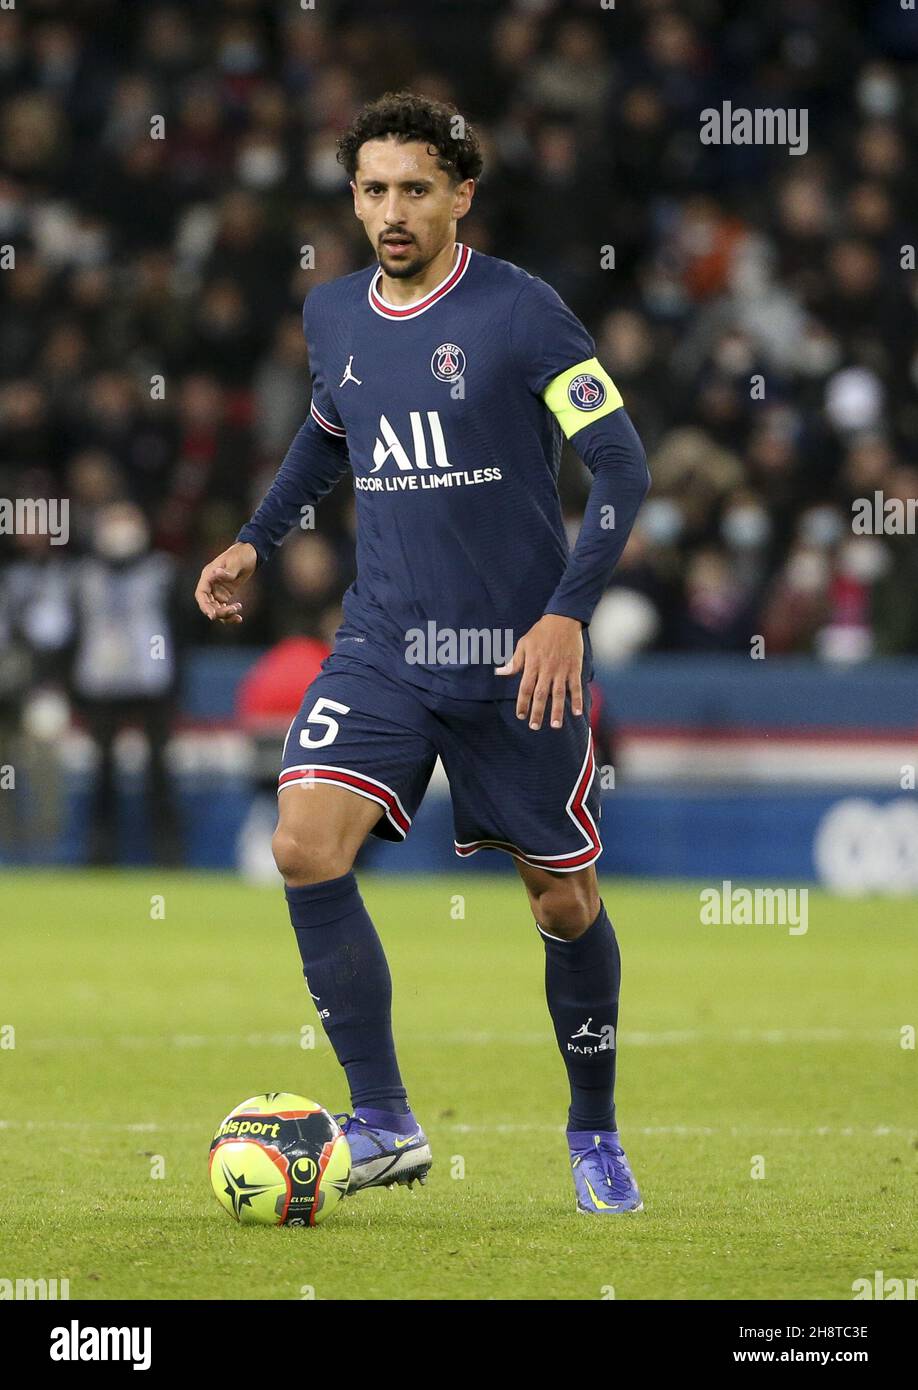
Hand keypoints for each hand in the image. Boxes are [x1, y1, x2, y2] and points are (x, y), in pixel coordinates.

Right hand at [194, 542, 257, 623]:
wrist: (250, 554)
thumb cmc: (241, 554)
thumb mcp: (236, 561)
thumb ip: (227, 571)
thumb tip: (217, 573)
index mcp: (208, 575)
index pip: (201, 594)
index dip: (204, 606)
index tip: (212, 615)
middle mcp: (210, 584)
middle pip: (208, 604)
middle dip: (218, 611)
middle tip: (233, 611)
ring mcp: (217, 590)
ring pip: (216, 608)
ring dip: (225, 614)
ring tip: (238, 609)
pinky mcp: (225, 595)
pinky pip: (224, 608)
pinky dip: (230, 615)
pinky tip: (239, 618)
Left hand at [495, 614, 583, 729]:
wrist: (563, 619)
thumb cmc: (541, 632)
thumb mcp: (523, 644)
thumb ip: (514, 661)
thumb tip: (500, 672)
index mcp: (532, 664)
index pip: (525, 688)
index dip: (522, 703)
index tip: (520, 716)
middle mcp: (547, 669)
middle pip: (540, 694)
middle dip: (537, 712)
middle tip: (534, 726)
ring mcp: (562, 670)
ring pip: (558, 694)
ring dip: (557, 710)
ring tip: (555, 725)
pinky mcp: (574, 668)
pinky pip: (575, 686)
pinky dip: (577, 700)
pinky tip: (576, 713)